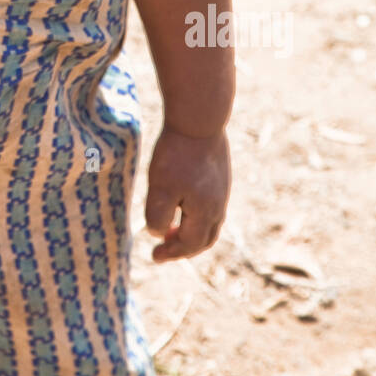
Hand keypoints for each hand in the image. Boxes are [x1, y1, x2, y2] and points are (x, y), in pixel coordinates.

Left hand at [145, 126, 230, 261]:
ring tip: (172, 228)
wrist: (199, 119)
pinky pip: (212, 204)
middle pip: (205, 238)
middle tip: (164, 248)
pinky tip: (182, 201)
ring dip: (191, 231)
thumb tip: (157, 232)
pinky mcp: (220, 173)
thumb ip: (158, 215)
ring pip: (210, 221)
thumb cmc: (177, 154)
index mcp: (206, 212)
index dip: (172, 253)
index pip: (190, 244)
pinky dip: (197, 214)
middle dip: (185, 247)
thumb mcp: (161, 187)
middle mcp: (219, 204)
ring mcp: (222, 188)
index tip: (154, 256)